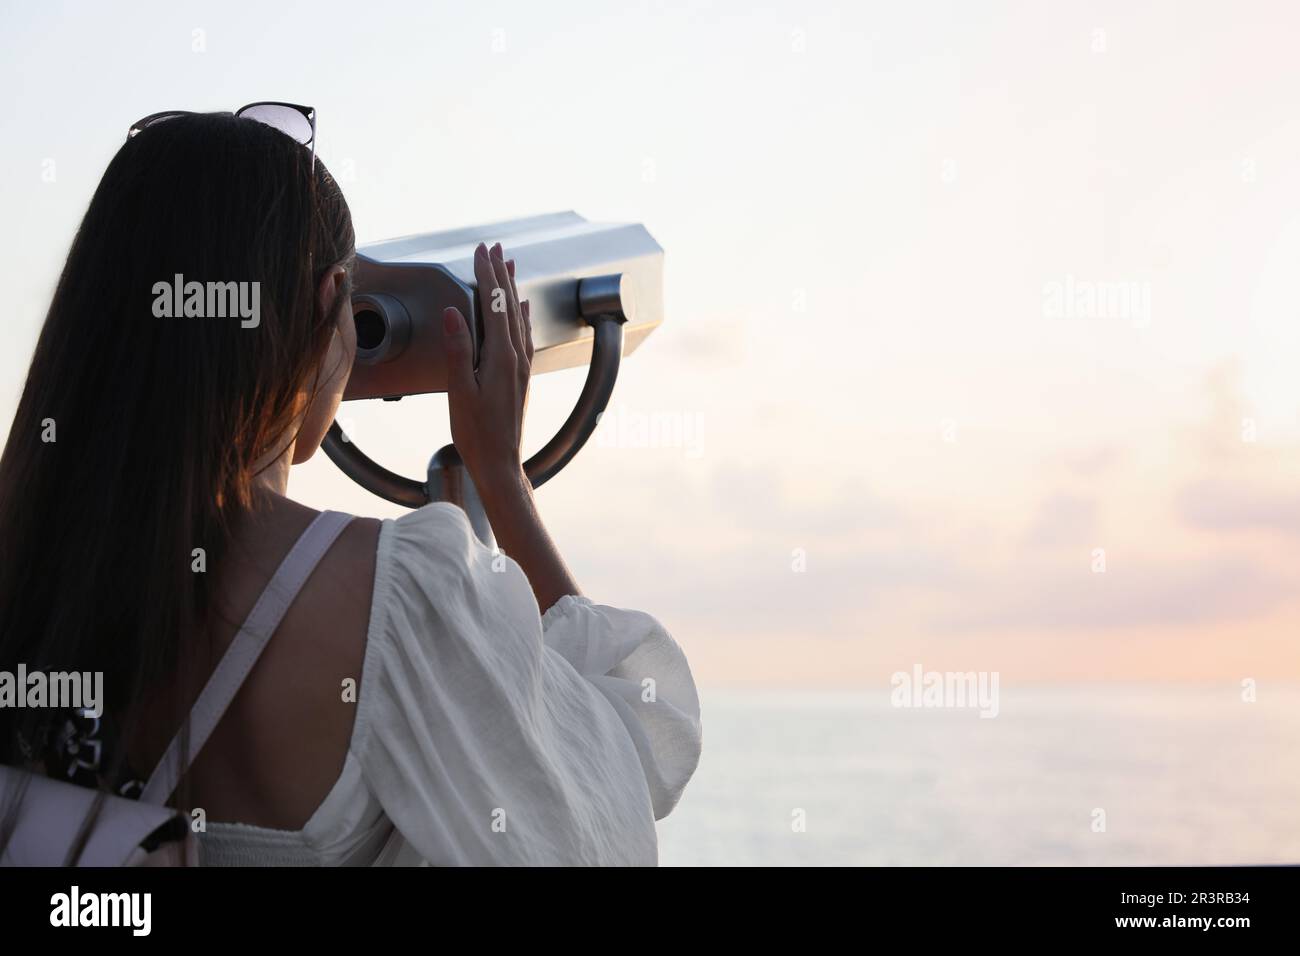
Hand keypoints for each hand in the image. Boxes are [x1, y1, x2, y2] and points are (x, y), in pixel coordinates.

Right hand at [443, 241, 533, 489]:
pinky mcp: (521, 376)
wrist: (500, 463)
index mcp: (501, 358)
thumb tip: (455, 313)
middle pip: (509, 306)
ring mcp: (521, 367)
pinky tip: (522, 307)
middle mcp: (516, 358)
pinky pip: (523, 335)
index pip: (494, 305)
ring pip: (518, 317)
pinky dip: (520, 314)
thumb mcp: (460, 392)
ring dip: (511, 289)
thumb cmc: (477, 433)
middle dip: (500, 274)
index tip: (480, 251)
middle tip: (494, 246)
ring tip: (509, 264)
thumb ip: (458, 350)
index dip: (487, 275)